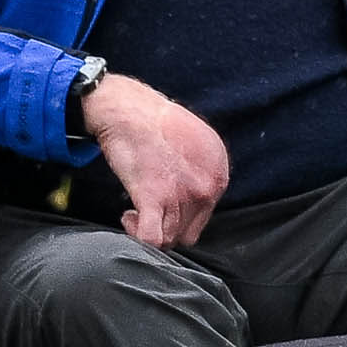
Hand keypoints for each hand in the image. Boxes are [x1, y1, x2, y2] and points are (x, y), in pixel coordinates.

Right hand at [79, 70, 232, 249]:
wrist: (128, 108)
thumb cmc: (153, 120)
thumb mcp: (197, 141)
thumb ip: (200, 171)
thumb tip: (189, 189)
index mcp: (218, 174)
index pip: (204, 216)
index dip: (179, 214)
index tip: (160, 203)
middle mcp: (206, 188)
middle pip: (188, 231)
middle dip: (166, 226)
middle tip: (146, 211)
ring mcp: (182, 195)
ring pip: (170, 238)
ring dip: (149, 229)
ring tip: (134, 213)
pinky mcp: (155, 198)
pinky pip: (153, 238)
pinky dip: (138, 235)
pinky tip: (129, 218)